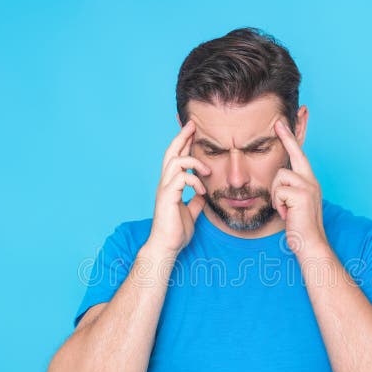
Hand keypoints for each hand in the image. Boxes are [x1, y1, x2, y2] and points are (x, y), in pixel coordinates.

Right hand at [146, 120, 211, 254]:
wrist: (166, 247)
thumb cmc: (176, 231)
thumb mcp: (190, 213)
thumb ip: (195, 201)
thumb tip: (202, 194)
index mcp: (170, 185)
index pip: (176, 157)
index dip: (183, 143)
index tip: (193, 131)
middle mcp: (165, 183)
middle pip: (171, 152)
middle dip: (182, 136)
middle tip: (193, 124)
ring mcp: (164, 189)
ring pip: (175, 161)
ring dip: (193, 161)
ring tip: (207, 170)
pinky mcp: (167, 197)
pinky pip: (180, 178)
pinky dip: (194, 181)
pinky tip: (202, 191)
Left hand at [271, 119, 327, 253]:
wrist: (310, 244)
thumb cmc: (299, 227)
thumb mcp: (293, 204)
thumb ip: (288, 189)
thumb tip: (277, 178)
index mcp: (310, 181)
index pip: (301, 156)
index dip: (292, 139)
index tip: (283, 123)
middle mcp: (312, 181)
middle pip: (296, 153)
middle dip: (287, 137)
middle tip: (277, 122)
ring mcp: (308, 186)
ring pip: (279, 176)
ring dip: (276, 194)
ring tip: (285, 209)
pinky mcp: (302, 194)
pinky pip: (279, 191)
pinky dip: (278, 204)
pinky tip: (286, 214)